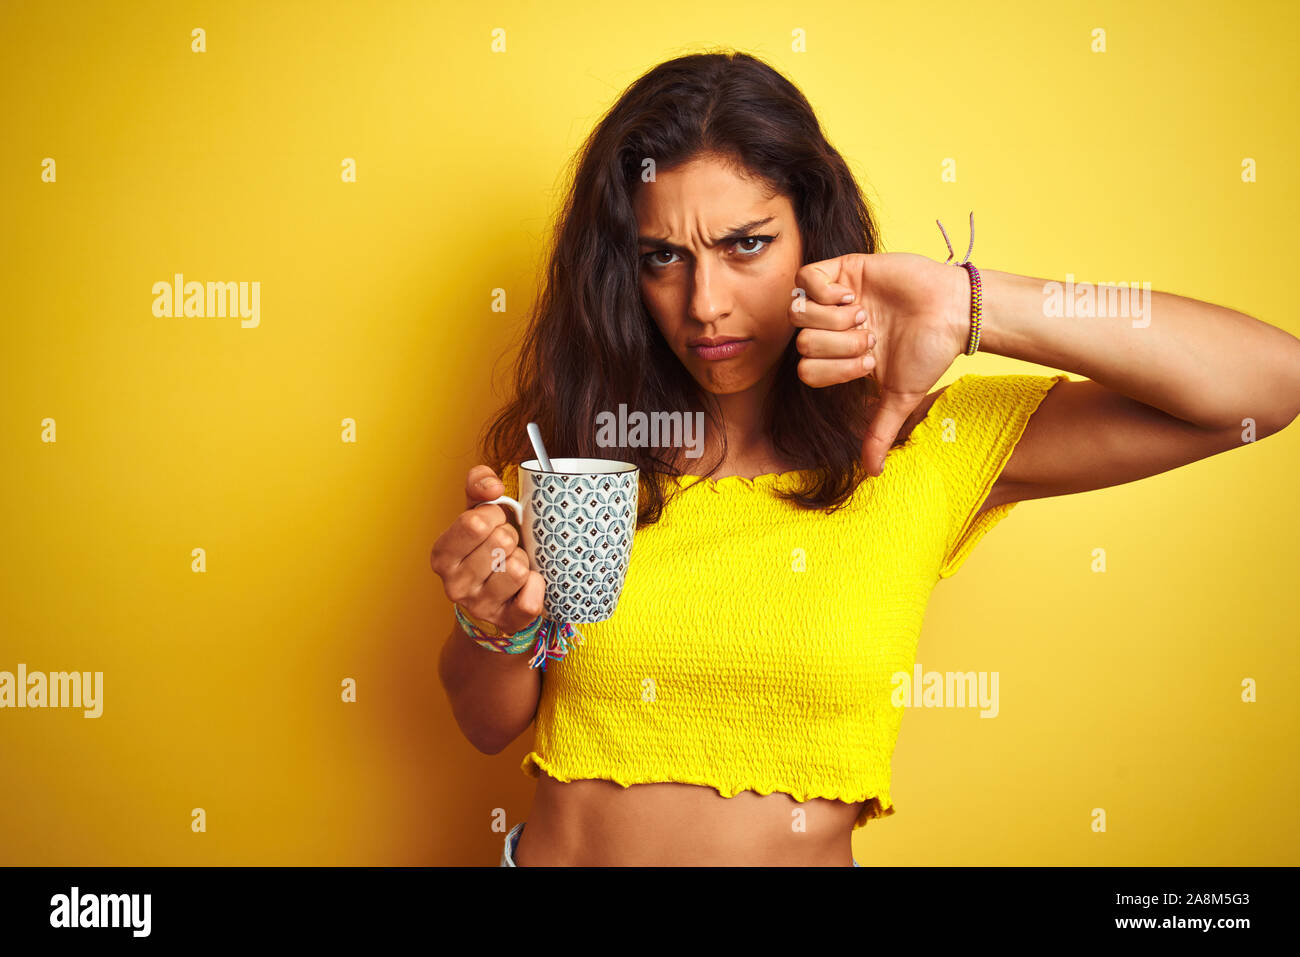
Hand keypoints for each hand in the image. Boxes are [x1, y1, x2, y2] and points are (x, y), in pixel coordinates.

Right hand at [429, 465, 546, 635]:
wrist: (495, 596)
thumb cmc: (487, 546)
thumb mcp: (478, 511)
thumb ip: (479, 485)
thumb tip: (492, 487)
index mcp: (442, 555)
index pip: (474, 523)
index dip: (495, 515)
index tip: (495, 521)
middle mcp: (455, 585)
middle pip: (501, 543)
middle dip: (511, 538)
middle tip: (506, 547)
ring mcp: (480, 608)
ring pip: (518, 570)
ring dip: (524, 562)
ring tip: (513, 565)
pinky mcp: (506, 623)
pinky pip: (531, 601)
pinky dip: (537, 587)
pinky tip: (527, 584)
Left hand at [789, 251, 969, 475]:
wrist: (953, 311)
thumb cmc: (929, 351)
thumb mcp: (900, 397)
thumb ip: (880, 431)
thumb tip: (872, 472)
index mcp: (839, 357)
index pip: (806, 370)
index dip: (834, 370)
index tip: (868, 362)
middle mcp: (832, 328)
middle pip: (801, 343)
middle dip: (839, 345)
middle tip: (871, 337)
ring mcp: (834, 298)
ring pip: (799, 313)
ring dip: (834, 320)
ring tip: (864, 315)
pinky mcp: (841, 269)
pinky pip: (805, 279)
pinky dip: (826, 292)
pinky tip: (854, 297)